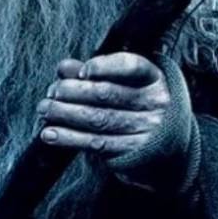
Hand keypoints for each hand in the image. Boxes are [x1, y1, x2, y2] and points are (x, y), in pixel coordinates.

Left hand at [36, 52, 199, 193]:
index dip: (103, 67)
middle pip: (107, 94)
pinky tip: (50, 134)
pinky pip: (96, 143)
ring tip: (44, 109)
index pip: (131, 66)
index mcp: (154, 79)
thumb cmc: (142, 105)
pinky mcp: (132, 152)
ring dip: (65, 114)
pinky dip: (69, 138)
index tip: (81, 72)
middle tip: (52, 91)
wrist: (173, 148)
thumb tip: (64, 67)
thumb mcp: (130, 84)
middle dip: (73, 91)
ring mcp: (145, 130)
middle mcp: (153, 103)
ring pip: (98, 119)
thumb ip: (97, 72)